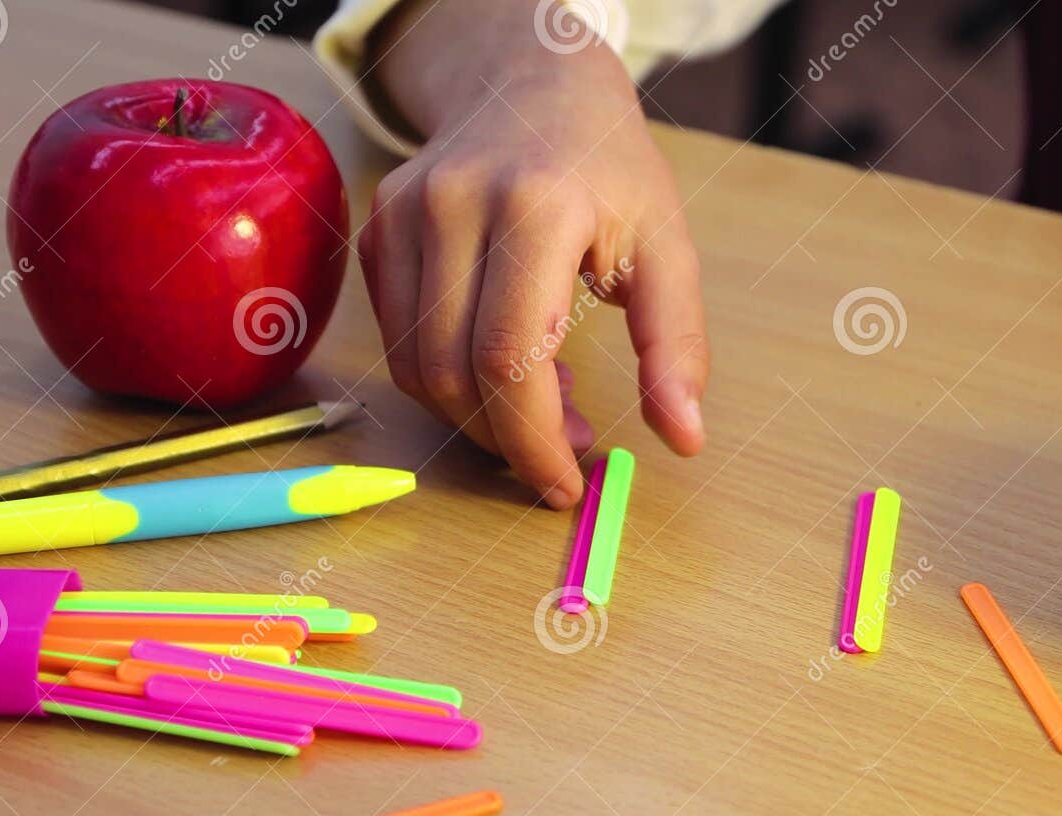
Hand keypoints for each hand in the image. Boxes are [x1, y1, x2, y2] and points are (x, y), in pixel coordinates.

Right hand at [360, 0, 707, 507]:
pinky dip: (447, 379)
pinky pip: (399, 341)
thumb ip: (676, 345)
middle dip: (508, 440)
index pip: (508, 359)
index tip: (568, 483)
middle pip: (454, 373)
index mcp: (536, 205)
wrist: (533, 85)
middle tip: (565, 449)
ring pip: (416, 368)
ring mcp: (403, 214)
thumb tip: (683, 439)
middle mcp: (454, 204)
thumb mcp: (667, 246)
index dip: (533, 441)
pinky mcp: (378, 231)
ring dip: (476, 416)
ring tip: (543, 400)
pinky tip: (503, 366)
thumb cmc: (609, 169)